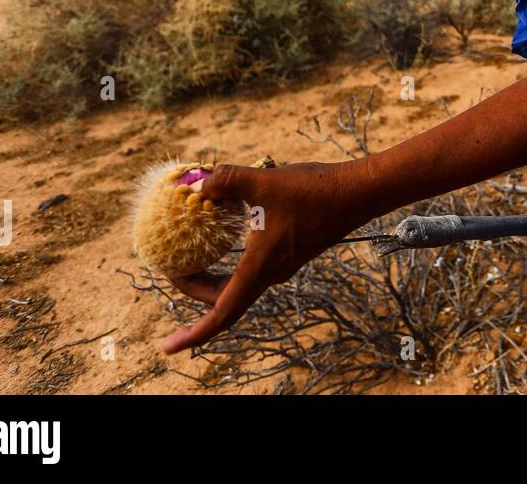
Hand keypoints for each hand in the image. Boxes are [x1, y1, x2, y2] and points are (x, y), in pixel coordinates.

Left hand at [160, 159, 377, 355]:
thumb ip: (227, 180)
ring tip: (189, 258)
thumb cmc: (314, 191)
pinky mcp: (291, 250)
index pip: (222, 312)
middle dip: (194, 291)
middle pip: (225, 299)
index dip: (193, 333)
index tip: (168, 346)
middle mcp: (271, 272)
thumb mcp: (263, 180)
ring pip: (239, 282)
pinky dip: (230, 261)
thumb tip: (198, 184)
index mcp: (261, 266)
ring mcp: (283, 263)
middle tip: (171, 270)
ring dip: (211, 277)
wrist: (358, 193)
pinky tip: (223, 235)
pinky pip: (253, 266)